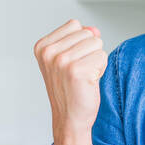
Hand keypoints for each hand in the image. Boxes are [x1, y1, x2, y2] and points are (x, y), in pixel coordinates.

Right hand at [34, 20, 106, 144]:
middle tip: (79, 73)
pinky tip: (88, 83)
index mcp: (42, 47)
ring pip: (96, 44)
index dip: (80, 44)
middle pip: (87, 33)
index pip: (75, 25)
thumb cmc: (70, 90)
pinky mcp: (76, 71)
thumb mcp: (69, 58)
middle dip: (89, 52)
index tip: (70, 64)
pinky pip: (102, 57)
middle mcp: (49, 53)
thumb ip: (80, 39)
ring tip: (84, 77)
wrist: (69, 119)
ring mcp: (61, 61)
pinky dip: (100, 70)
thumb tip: (94, 30)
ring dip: (95, 62)